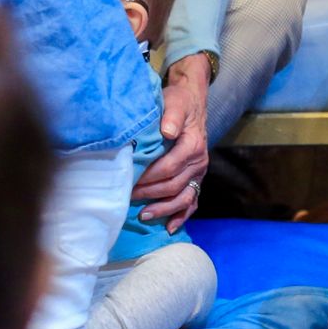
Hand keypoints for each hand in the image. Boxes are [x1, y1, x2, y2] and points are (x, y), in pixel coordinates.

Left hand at [134, 55, 209, 233]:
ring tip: (144, 216)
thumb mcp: (175, 102)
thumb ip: (171, 116)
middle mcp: (199, 161)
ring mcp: (199, 172)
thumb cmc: (179, 102)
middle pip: (174, 185)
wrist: (192, 102)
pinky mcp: (197, 177)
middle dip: (151, 195)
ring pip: (184, 197)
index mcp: (192, 145)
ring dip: (164, 209)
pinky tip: (169, 227)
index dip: (149, 178)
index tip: (130, 183)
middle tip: (128, 198)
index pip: (169, 167)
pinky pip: (193, 200)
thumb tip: (167, 132)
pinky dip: (182, 215)